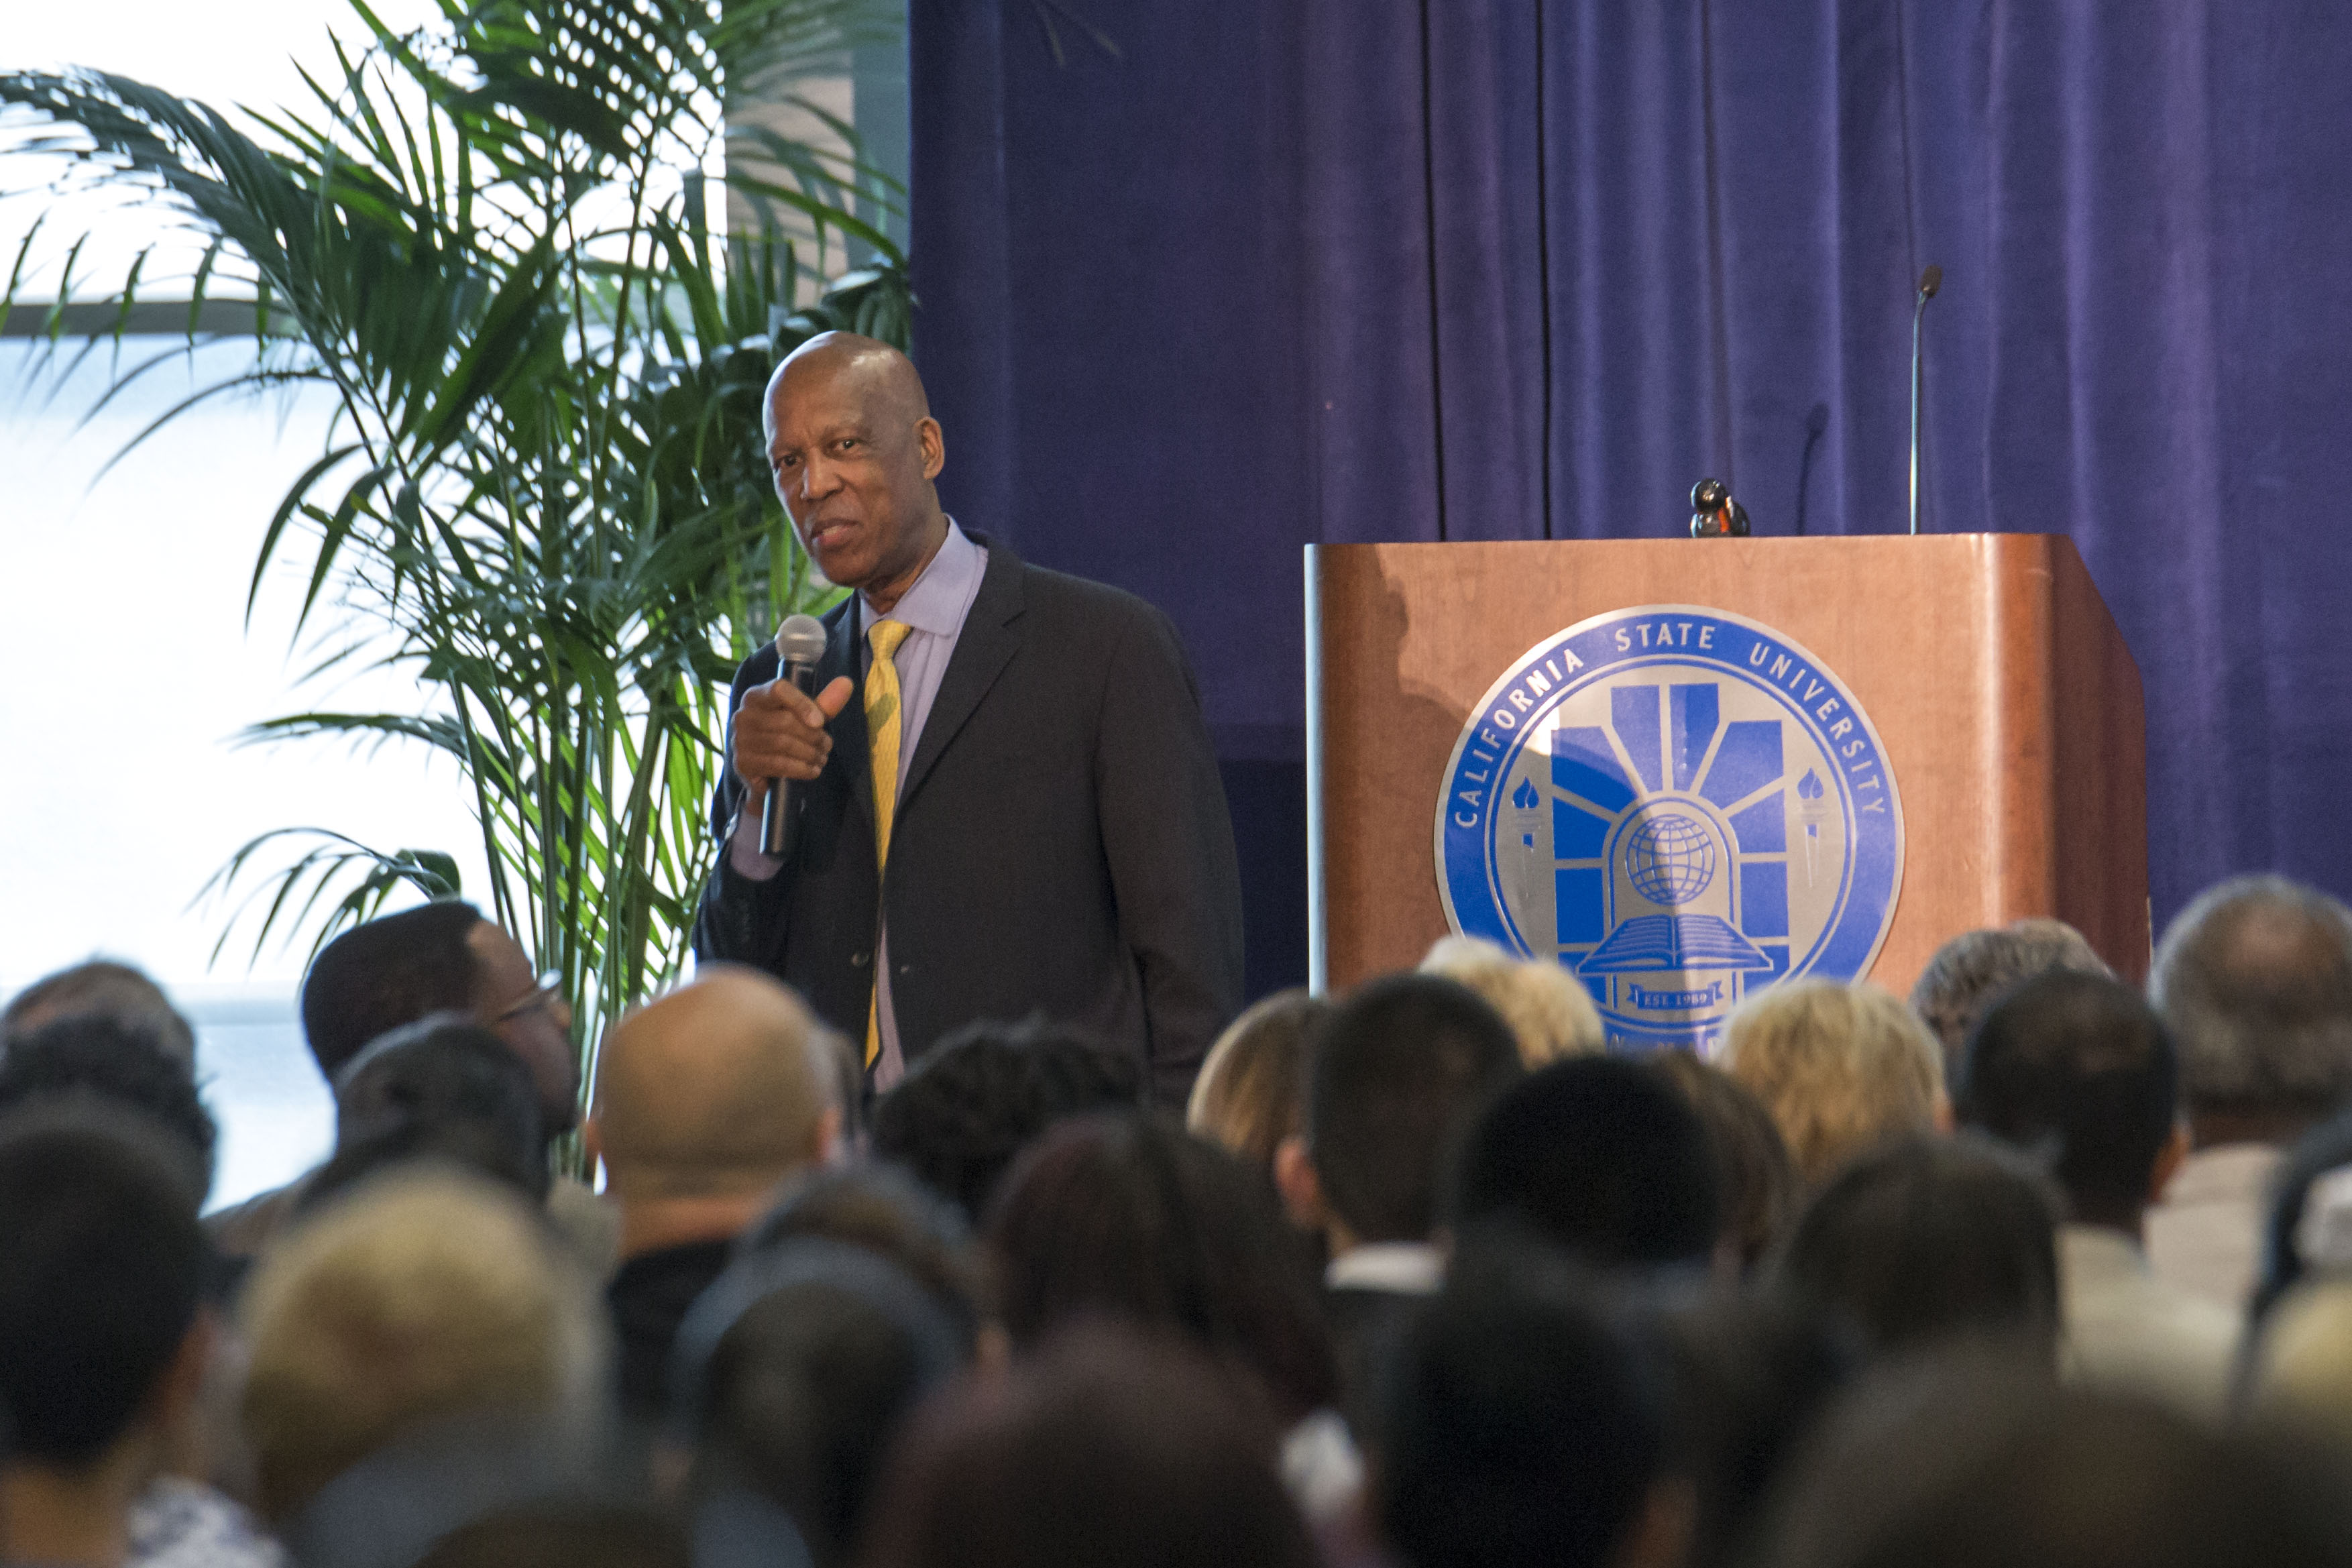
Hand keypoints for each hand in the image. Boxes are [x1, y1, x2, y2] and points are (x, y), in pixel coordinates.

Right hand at [732, 674, 854, 802]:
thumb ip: (824, 703)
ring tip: (821, 758)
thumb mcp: (805, 718)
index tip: (821, 721)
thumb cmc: (784, 734)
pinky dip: (800, 768)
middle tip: (827, 746)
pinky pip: (777, 764)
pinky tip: (812, 770)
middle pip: (785, 721)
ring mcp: (740, 740)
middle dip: (813, 735)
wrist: (761, 767)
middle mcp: (744, 715)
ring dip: (809, 754)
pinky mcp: (743, 763)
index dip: (802, 704)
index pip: (778, 689)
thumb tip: (846, 683)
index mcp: (757, 696)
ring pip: (783, 744)